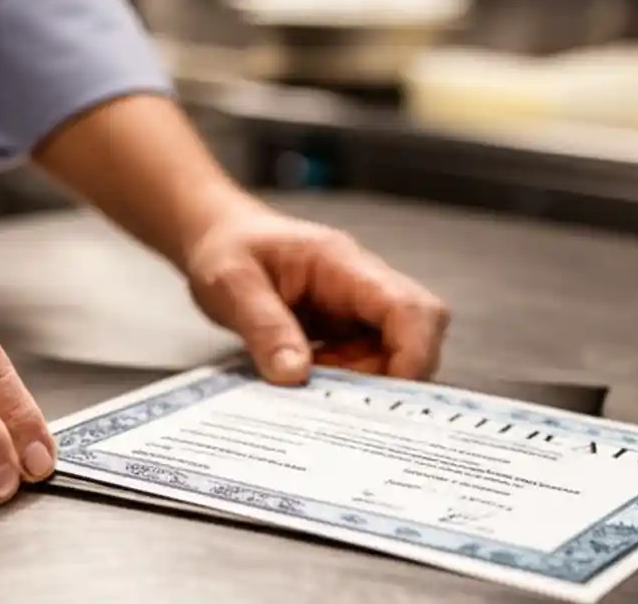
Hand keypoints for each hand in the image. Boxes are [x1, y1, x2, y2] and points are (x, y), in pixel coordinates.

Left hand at [184, 204, 449, 384]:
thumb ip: (263, 325)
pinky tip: (304, 382)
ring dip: (358, 384)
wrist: (220, 237)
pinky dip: (342, 383)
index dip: (415, 354)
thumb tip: (294, 375)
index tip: (386, 397)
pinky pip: (365, 363)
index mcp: (345, 266)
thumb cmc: (228, 249)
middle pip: (417, 335)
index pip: (410, 308)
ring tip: (306, 386)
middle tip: (335, 400)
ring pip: (392, 356)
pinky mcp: (346, 330)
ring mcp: (358, 310)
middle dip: (387, 377)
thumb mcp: (231, 284)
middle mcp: (364, 287)